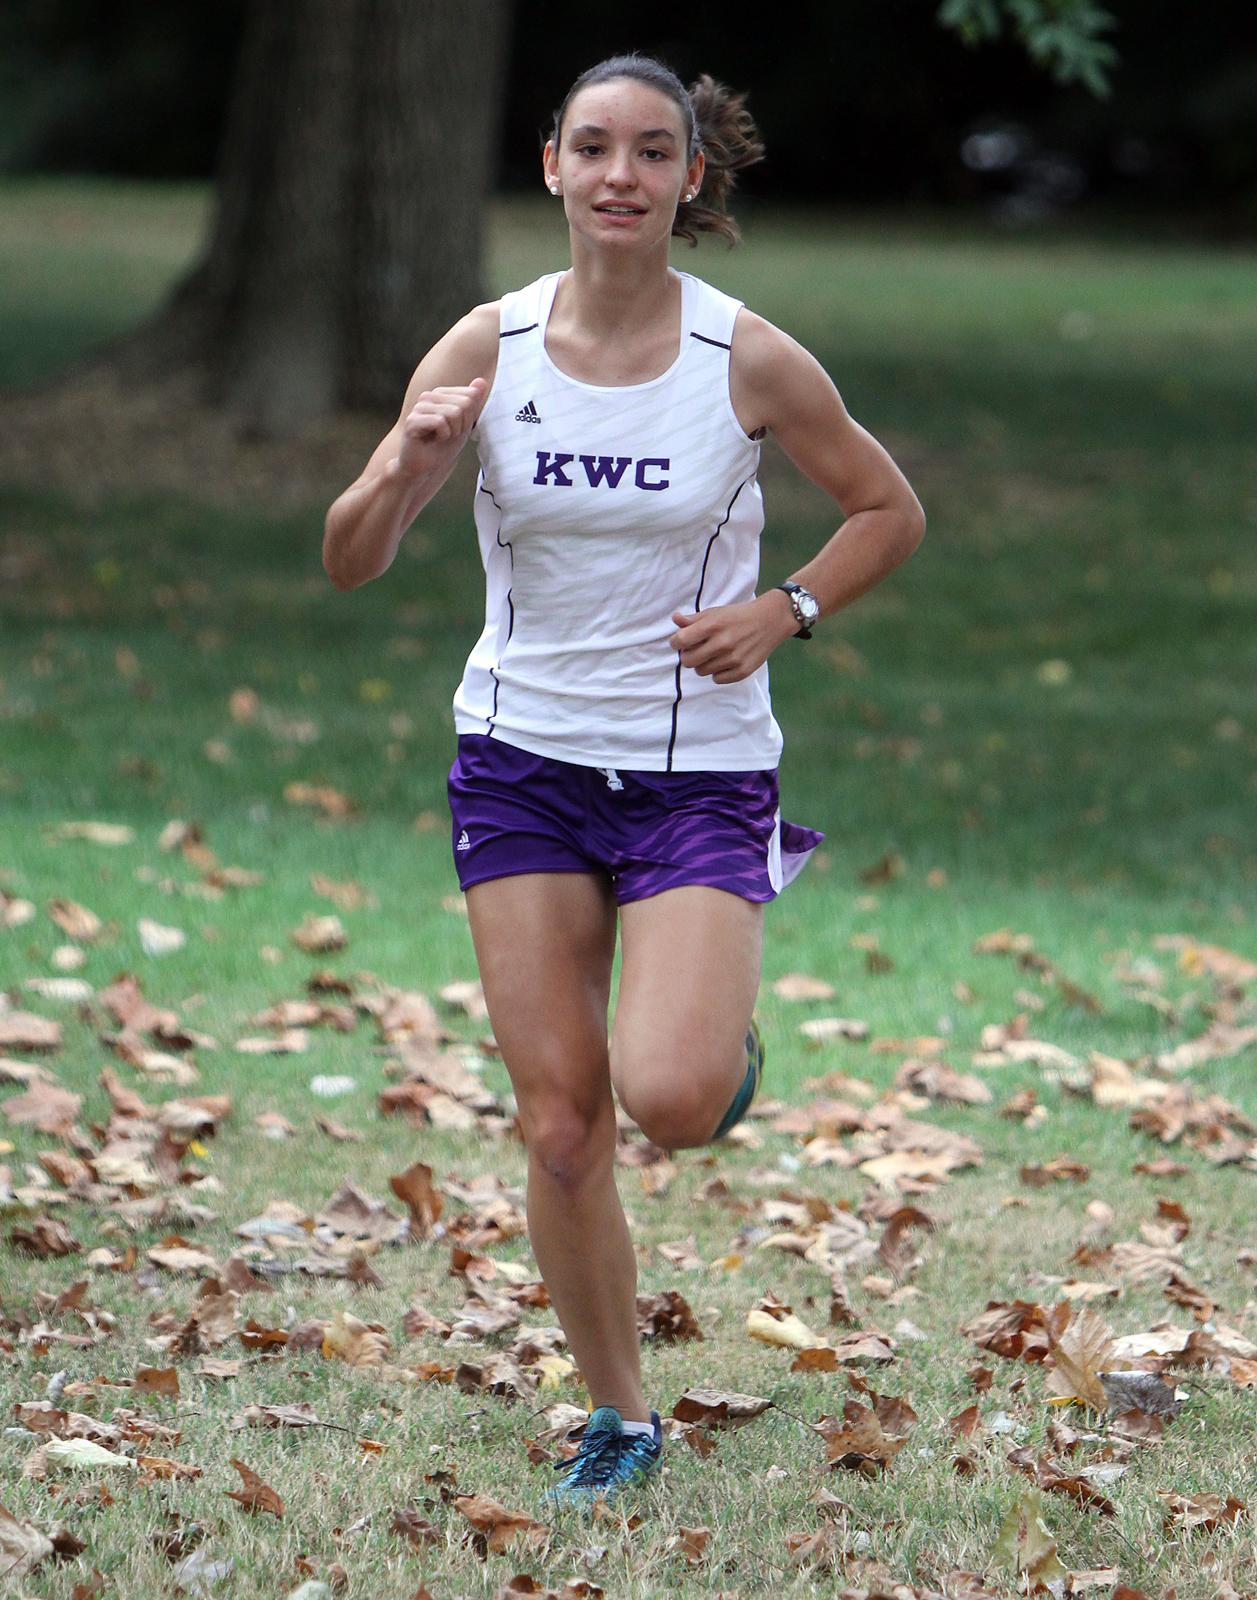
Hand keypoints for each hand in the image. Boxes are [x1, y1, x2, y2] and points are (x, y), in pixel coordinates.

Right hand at [394, 377, 486, 478]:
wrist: (425, 468)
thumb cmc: (443, 447)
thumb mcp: (464, 424)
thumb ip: (472, 402)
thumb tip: (481, 380)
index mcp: (440, 394)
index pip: (470, 396)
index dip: (469, 418)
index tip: (457, 429)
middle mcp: (428, 396)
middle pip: (464, 404)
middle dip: (462, 425)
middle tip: (448, 435)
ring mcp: (419, 407)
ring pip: (453, 412)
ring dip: (453, 432)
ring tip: (440, 438)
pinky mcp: (413, 420)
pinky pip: (441, 422)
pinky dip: (443, 436)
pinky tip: (433, 440)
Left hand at [668, 593, 796, 683]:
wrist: (770, 621)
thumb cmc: (738, 616)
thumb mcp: (715, 613)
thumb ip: (693, 619)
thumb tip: (675, 619)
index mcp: (713, 625)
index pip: (681, 641)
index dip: (676, 643)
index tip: (680, 642)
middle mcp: (723, 643)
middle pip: (688, 661)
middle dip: (688, 655)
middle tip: (696, 650)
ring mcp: (733, 659)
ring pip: (701, 671)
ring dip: (703, 664)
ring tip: (713, 654)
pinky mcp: (742, 671)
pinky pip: (717, 679)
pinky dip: (717, 672)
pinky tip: (724, 662)